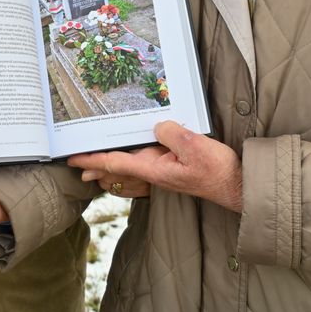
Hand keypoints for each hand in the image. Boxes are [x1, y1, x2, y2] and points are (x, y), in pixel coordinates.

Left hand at [67, 121, 242, 211]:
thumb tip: (156, 126)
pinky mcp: (172, 171)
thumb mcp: (194, 146)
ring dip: (109, 168)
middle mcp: (154, 174)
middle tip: (75, 164)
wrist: (237, 185)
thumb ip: (170, 133)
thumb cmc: (217, 170)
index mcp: (154, 169)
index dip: (92, 160)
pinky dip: (129, 166)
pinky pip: (143, 169)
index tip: (73, 160)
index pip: (115, 163)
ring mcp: (163, 174)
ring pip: (128, 171)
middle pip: (117, 170)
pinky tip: (127, 163)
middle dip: (95, 167)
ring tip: (92, 166)